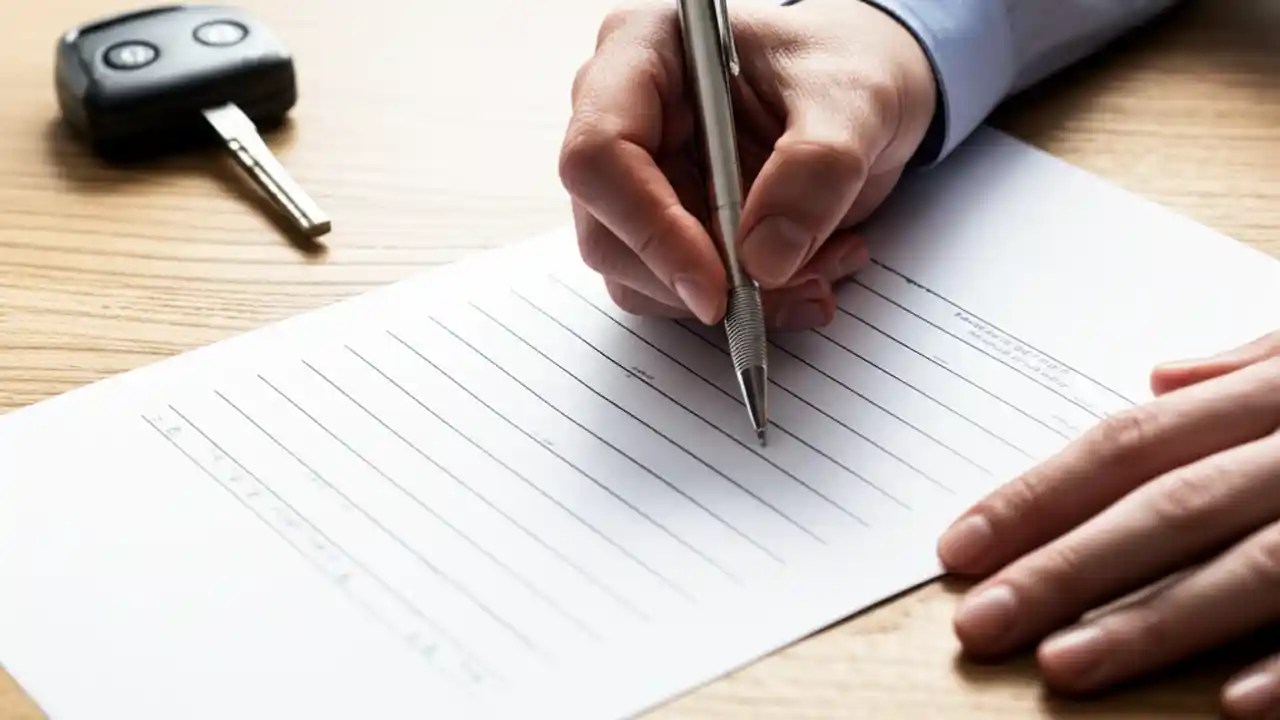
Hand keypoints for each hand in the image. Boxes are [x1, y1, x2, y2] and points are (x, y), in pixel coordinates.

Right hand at [559, 0, 936, 330]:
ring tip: (819, 267)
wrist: (869, 90)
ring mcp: (638, 176)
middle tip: (786, 285)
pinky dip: (747, 301)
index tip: (715, 286)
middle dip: (698, 277)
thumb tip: (764, 259)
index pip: (600, 154)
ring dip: (731, 295)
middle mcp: (624, 116)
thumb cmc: (849, 67)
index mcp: (644, 50)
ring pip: (638, 274)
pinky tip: (807, 268)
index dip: (650, 229)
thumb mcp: (855, 103)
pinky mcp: (665, 225)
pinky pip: (677, 290)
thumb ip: (817, 170)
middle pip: (607, 230)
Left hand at [938, 330, 1279, 717]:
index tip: (958, 548)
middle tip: (977, 623)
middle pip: (1167, 507)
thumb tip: (1163, 377)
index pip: (1130, 445)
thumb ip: (1250, 369)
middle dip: (1065, 567)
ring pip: (1250, 567)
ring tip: (1061, 666)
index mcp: (1271, 399)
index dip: (1039, 495)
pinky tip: (1228, 706)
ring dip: (1151, 621)